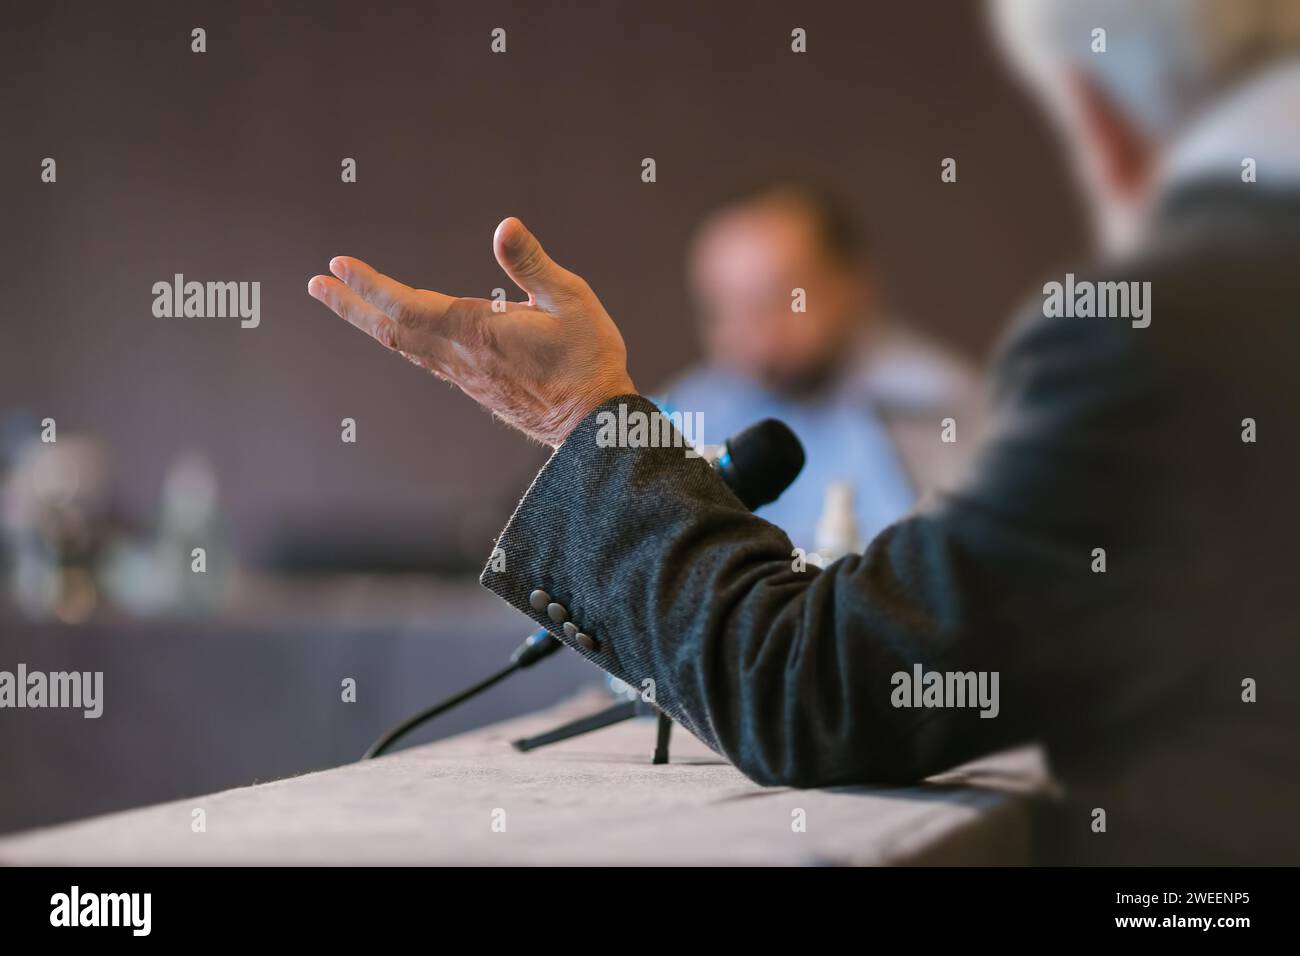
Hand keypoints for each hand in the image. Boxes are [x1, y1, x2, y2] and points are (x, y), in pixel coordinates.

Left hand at [307, 217, 636, 446]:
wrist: (593, 423)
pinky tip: (399, 332)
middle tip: (317, 285)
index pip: (406, 306)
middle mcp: (459, 357)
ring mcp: (464, 375)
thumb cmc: (588, 360)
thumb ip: (533, 264)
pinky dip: (399, 338)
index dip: (369, 286)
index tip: (338, 266)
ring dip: (370, 322)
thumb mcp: (571, 301)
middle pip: (391, 330)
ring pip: (403, 347)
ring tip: (346, 301)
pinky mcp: (475, 385)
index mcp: (475, 332)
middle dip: (351, 305)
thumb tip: (505, 227)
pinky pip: (423, 359)